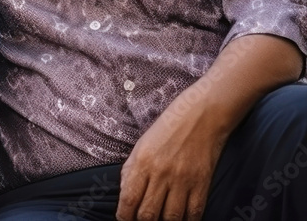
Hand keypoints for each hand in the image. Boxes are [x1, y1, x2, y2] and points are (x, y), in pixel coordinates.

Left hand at [116, 97, 225, 220]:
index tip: (124, 220)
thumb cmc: (168, 129)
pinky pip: (194, 213)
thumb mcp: (142, 145)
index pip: (128, 200)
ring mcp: (183, 180)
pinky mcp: (202, 184)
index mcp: (142, 162)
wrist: (202, 116)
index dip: (124, 217)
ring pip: (171, 218)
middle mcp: (161, 174)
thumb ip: (131, 170)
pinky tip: (181, 219)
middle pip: (148, 214)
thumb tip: (125, 195)